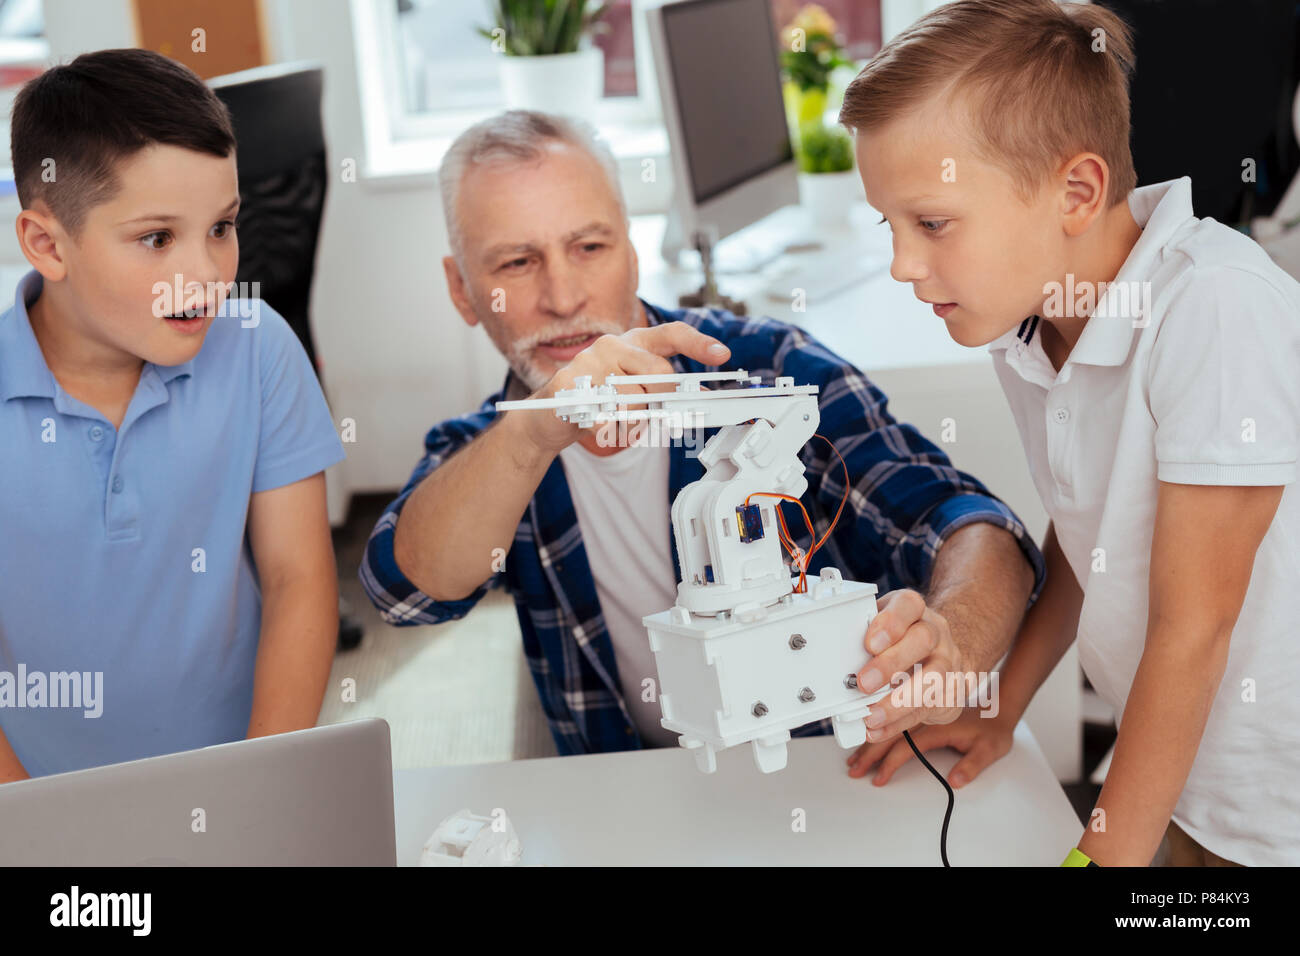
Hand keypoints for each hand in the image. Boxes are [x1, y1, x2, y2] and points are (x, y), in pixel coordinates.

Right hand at [511, 321, 730, 456]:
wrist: (547, 414)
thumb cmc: (598, 400)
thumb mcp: (634, 390)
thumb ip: (661, 389)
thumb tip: (698, 398)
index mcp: (631, 342)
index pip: (671, 334)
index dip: (699, 344)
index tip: (723, 354)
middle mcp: (611, 344)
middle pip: (660, 375)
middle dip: (662, 400)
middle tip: (649, 411)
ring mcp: (589, 362)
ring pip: (636, 402)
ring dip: (631, 421)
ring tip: (611, 416)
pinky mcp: (571, 386)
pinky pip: (609, 418)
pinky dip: (609, 431)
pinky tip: (595, 423)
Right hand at [846, 706, 1015, 786]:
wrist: (998, 709)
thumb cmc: (992, 729)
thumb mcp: (989, 749)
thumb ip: (972, 765)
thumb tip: (955, 781)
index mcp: (937, 726)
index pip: (907, 746)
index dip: (890, 762)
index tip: (878, 776)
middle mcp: (925, 718)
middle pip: (890, 735)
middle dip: (870, 753)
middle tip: (855, 769)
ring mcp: (920, 715)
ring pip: (888, 728)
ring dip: (870, 743)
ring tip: (854, 758)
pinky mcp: (920, 715)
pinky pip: (894, 725)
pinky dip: (879, 735)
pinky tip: (868, 742)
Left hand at [855, 589, 968, 742]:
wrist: (938, 649)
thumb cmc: (899, 637)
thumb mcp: (879, 625)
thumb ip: (860, 636)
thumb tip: (835, 663)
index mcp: (914, 610)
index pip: (908, 605)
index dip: (891, 623)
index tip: (870, 643)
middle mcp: (935, 632)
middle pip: (922, 641)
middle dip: (890, 664)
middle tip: (863, 683)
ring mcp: (948, 661)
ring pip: (933, 679)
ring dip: (898, 702)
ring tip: (871, 716)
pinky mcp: (951, 692)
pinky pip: (928, 709)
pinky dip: (899, 723)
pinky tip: (878, 728)